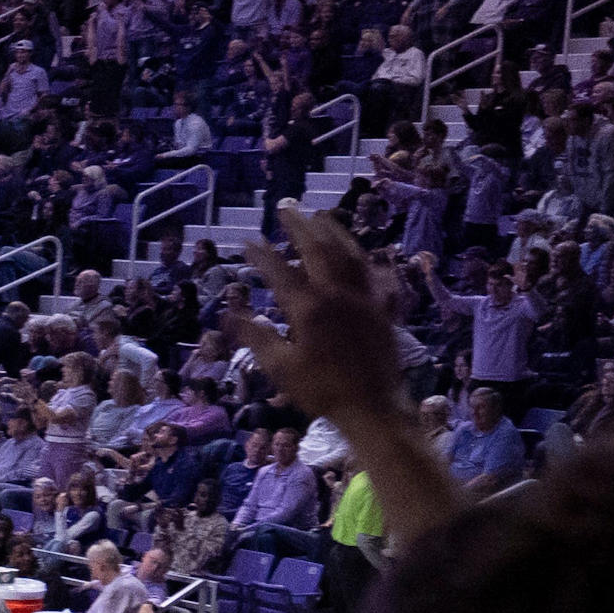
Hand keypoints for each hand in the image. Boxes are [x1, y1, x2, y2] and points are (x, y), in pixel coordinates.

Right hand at [226, 204, 411, 437]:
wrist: (373, 406)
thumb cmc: (321, 390)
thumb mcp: (280, 367)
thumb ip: (256, 337)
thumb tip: (230, 314)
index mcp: (309, 308)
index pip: (280, 272)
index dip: (262, 255)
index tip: (248, 241)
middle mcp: (338, 294)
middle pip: (318, 249)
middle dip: (300, 225)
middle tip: (287, 206)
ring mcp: (364, 297)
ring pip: (350, 253)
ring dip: (334, 231)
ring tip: (321, 215)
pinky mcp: (383, 307)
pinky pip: (376, 274)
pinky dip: (366, 258)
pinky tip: (362, 252)